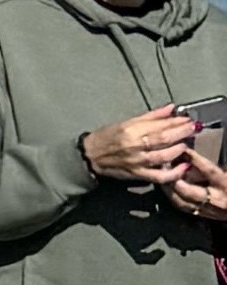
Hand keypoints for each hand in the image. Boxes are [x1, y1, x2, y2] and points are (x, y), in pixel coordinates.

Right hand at [85, 108, 208, 192]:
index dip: (176, 122)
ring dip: (179, 149)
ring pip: (163, 156)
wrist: (91, 156)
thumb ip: (150, 116)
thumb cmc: (107, 136)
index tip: (188, 119)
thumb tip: (170, 108)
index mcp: (130, 129)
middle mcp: (134, 145)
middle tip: (194, 128)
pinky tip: (182, 166)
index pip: (158, 125)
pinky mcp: (138, 174)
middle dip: (181, 132)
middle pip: (163, 139)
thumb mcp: (126, 122)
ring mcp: (137, 161)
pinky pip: (159, 175)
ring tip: (187, 144)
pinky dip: (173, 172)